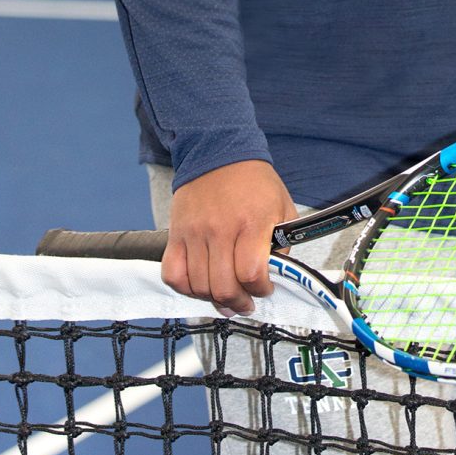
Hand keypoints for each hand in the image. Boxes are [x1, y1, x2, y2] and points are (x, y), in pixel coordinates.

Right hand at [161, 159, 296, 314]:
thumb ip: (282, 243)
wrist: (218, 152)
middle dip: (238, 303)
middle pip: (223, 286)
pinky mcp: (176, 234)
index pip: (251, 273)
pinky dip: (185, 288)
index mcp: (251, 223)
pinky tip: (200, 285)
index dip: (260, 290)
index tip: (265, 289)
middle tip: (245, 302)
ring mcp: (195, 232)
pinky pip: (173, 275)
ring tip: (225, 296)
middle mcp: (220, 229)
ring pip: (199, 286)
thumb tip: (274, 274)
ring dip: (214, 299)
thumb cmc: (254, 182)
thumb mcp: (282, 207)